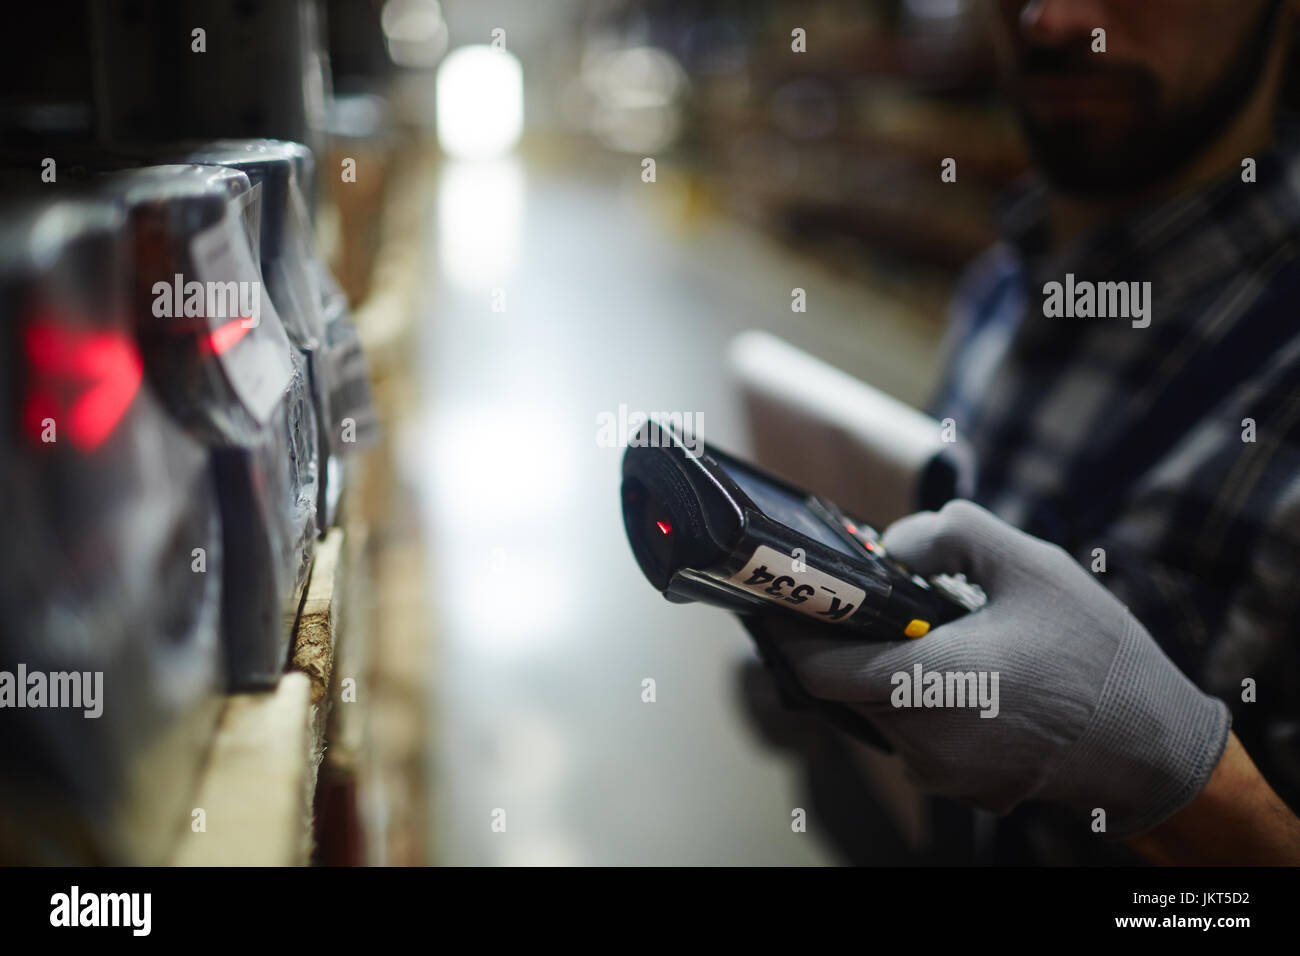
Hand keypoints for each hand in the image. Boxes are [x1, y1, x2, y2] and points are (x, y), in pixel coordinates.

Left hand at [763, 499, 1230, 837]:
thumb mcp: (1032, 567)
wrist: (1155, 747)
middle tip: (869, 606)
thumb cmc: (1096, 657)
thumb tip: (895, 543)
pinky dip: (922, 706)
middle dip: (849, 646)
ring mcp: (941, 773)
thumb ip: (953, 535)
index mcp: (927, 685)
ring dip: (889, 676)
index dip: (793, 636)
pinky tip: (966, 678)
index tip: (782, 606)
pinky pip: (916, 739)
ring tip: (935, 638)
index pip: (821, 671)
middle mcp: (922, 740)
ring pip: (881, 714)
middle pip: (848, 689)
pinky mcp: (962, 791)